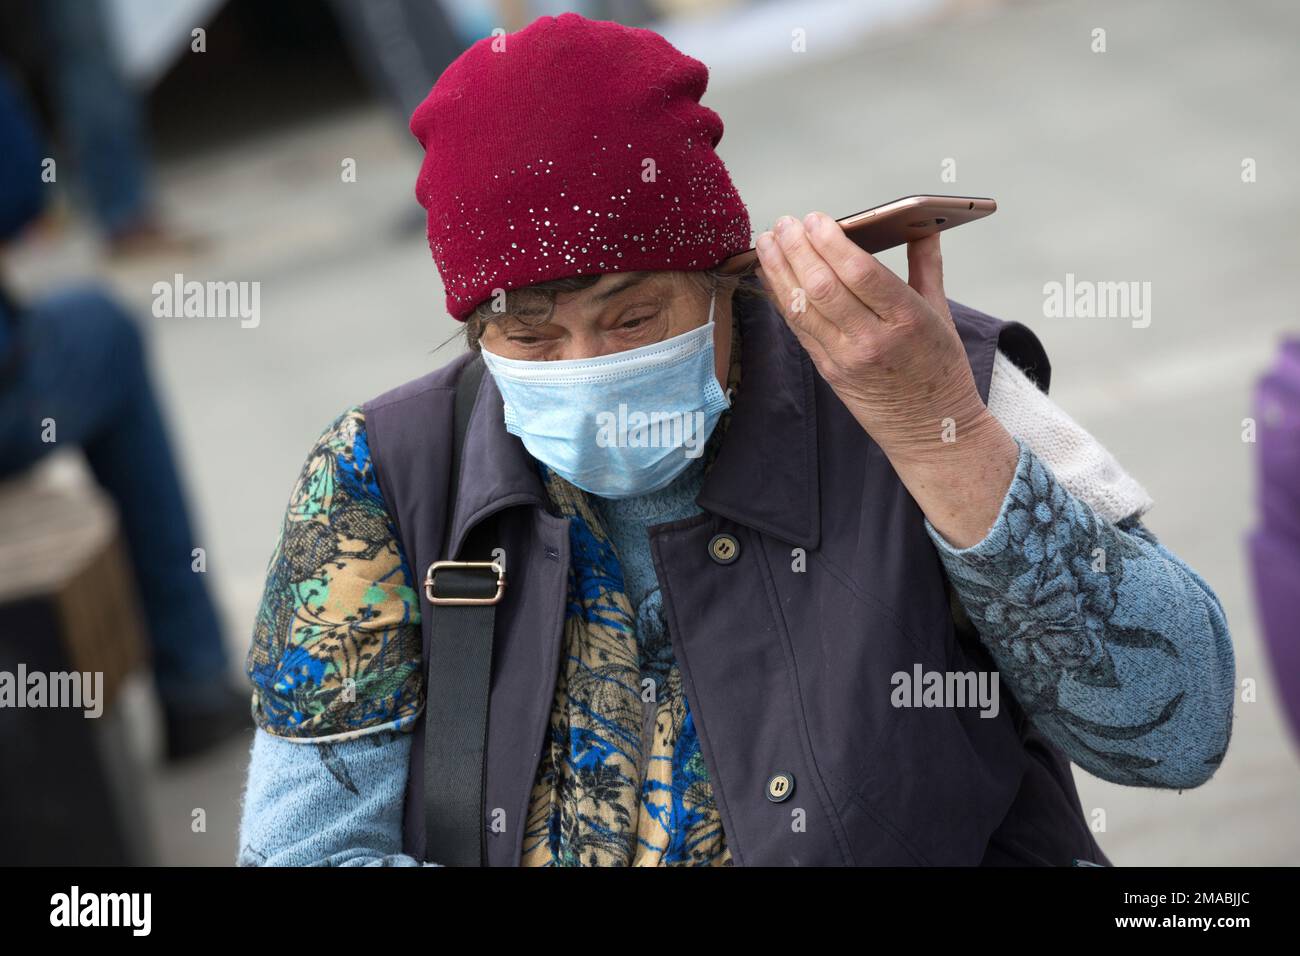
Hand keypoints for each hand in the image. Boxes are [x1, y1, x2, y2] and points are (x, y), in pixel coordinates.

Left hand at [754, 212, 1018, 546]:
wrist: (932, 430)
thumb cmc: (941, 370)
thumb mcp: (942, 314)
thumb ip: (927, 265)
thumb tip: (922, 222)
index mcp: (908, 319)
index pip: (861, 273)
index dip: (831, 242)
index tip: (814, 218)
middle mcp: (873, 340)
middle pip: (824, 287)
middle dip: (797, 250)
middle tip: (783, 224)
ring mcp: (847, 360)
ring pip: (803, 308)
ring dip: (779, 271)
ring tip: (766, 242)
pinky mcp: (829, 373)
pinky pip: (799, 330)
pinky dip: (781, 299)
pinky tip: (772, 276)